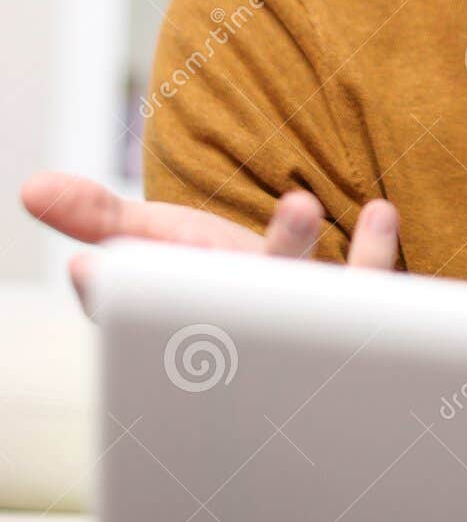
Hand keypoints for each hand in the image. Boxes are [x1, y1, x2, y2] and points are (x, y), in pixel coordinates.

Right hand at [19, 173, 399, 312]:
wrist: (315, 332)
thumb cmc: (228, 283)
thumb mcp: (161, 244)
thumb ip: (99, 216)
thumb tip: (32, 188)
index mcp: (184, 320)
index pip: (140, 314)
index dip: (118, 296)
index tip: (92, 269)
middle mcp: (242, 333)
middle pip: (221, 313)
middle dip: (205, 281)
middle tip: (187, 253)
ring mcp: (305, 331)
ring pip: (297, 305)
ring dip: (293, 253)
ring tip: (296, 203)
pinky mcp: (365, 319)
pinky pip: (374, 290)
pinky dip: (373, 251)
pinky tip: (377, 212)